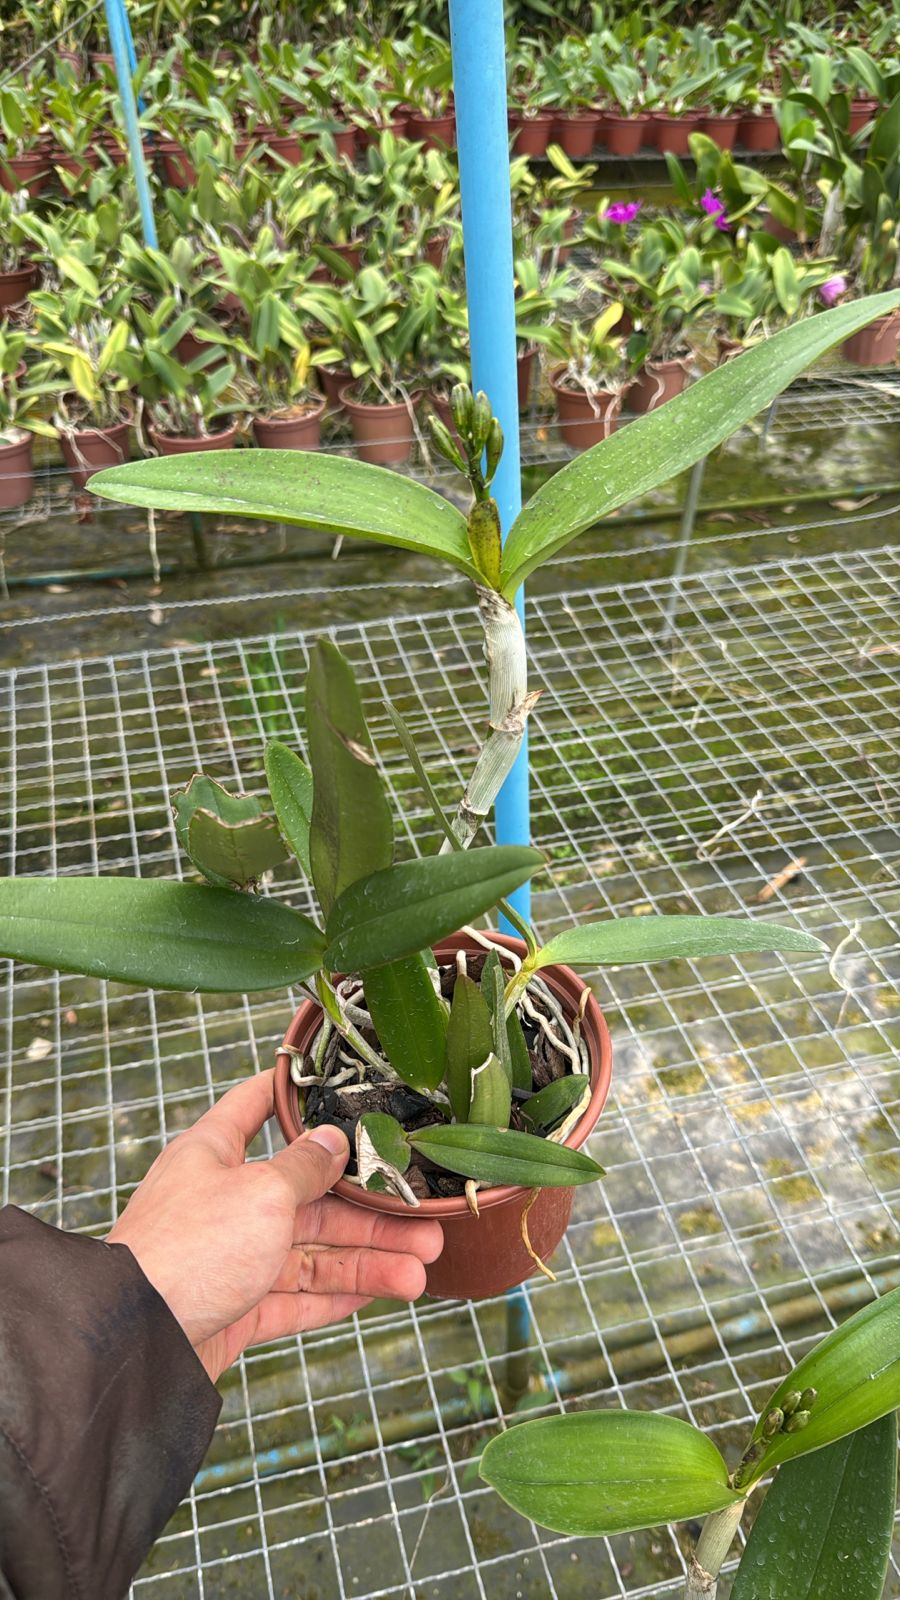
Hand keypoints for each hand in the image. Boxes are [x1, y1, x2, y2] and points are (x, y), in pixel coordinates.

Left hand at [107, 1069, 442, 1380]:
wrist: (135, 1343)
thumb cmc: (187, 1250)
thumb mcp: (260, 1193)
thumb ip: (304, 1167)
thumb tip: (332, 1139)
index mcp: (215, 1154)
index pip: (257, 1106)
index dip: (296, 1093)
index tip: (337, 1084)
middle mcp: (223, 1201)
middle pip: (308, 1198)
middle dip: (369, 1212)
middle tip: (425, 1223)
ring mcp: (228, 1258)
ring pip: (310, 1253)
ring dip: (367, 1260)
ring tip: (421, 1272)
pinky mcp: (233, 1308)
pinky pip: (294, 1298)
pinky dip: (334, 1296)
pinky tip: (376, 1293)